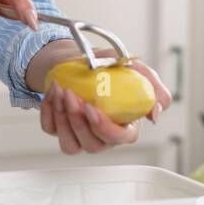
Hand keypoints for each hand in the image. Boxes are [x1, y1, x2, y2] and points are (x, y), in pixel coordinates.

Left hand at [37, 46, 172, 155]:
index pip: (119, 138)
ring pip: (70, 144)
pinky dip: (48, 112)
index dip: (104, 128)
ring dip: (62, 119)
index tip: (91, 108)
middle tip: (71, 95)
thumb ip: (154, 89)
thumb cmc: (111, 68)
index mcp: (125, 126)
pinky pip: (51, 130)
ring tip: (61, 91)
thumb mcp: (137, 71)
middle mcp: (102, 135)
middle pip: (92, 145)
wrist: (82, 59)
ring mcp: (79, 135)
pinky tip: (52, 93)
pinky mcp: (59, 129)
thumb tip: (156, 113)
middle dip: (78, 121)